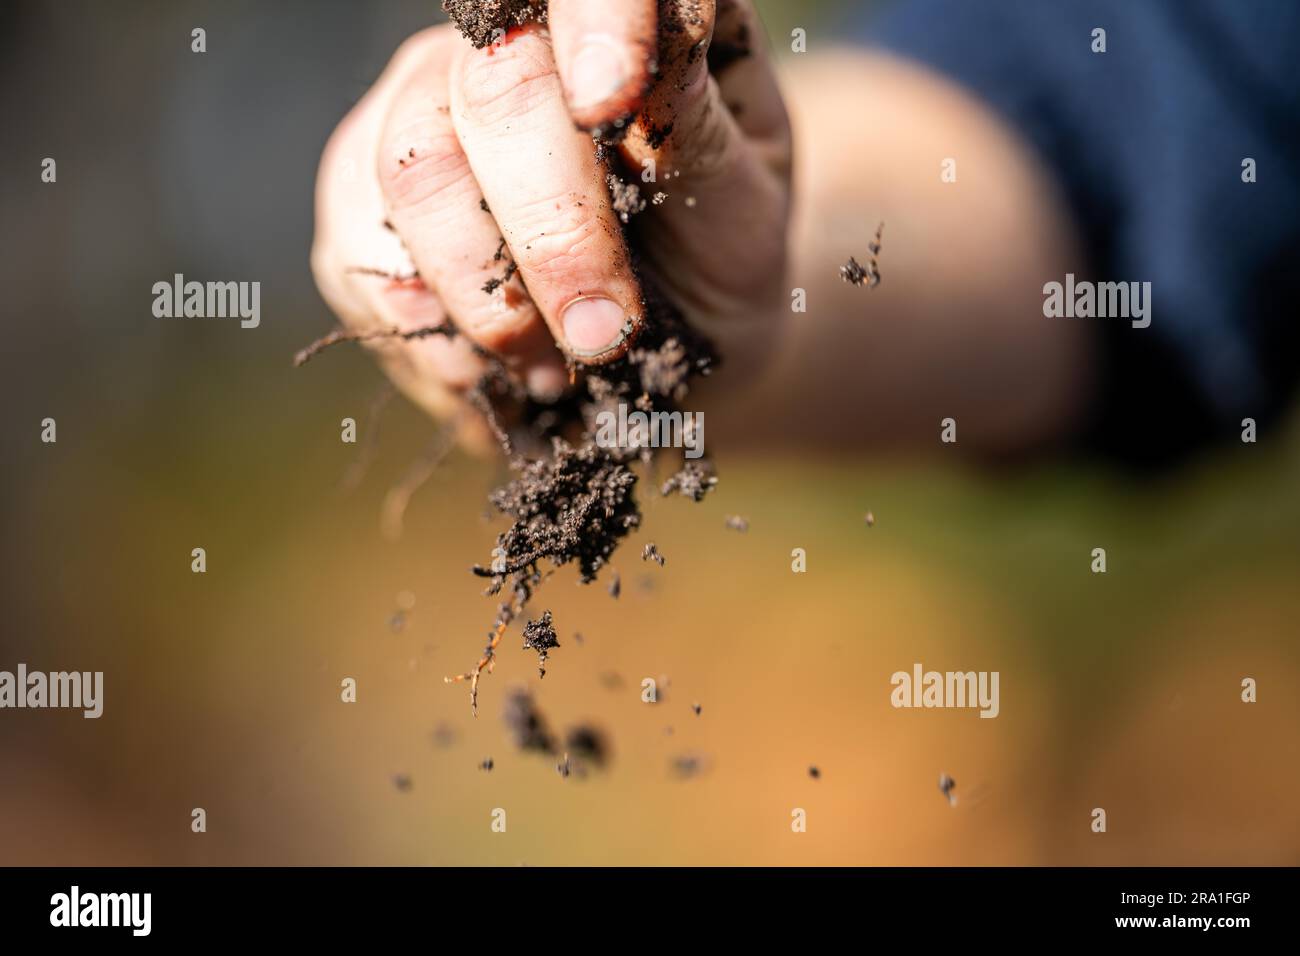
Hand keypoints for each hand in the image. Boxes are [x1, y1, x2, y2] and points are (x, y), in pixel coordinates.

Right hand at [309, 0, 790, 444]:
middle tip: (604, 335)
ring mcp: (419, 108)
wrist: (661, 338)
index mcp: (619, 20)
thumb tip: (660, 50)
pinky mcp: (360, 195)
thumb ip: (698, 133)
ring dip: (486, 299)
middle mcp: (504, 41)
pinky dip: (431, 335)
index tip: (608, 102)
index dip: (594, 19)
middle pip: (491, 89)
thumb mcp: (743, 202)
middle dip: (552, 230)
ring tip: (554, 369)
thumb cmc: (716, 255)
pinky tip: (492, 371)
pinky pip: (359, 254)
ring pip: (409, 172)